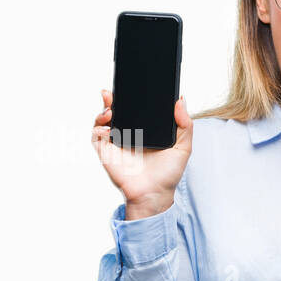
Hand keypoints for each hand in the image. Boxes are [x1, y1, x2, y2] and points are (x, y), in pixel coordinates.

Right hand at [93, 88, 193, 217]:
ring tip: (111, 111)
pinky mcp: (106, 151)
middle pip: (116, 109)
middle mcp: (129, 132)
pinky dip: (99, 128)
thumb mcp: (183, 147)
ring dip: (104, 110)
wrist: (154, 194)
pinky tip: (107, 128)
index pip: (136, 108)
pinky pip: (96, 135)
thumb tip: (181, 101)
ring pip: (103, 119)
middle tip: (112, 93)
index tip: (132, 86)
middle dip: (112, 98)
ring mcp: (116, 141)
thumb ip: (185, 125)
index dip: (131, 96)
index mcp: (146, 129)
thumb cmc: (168, 173)